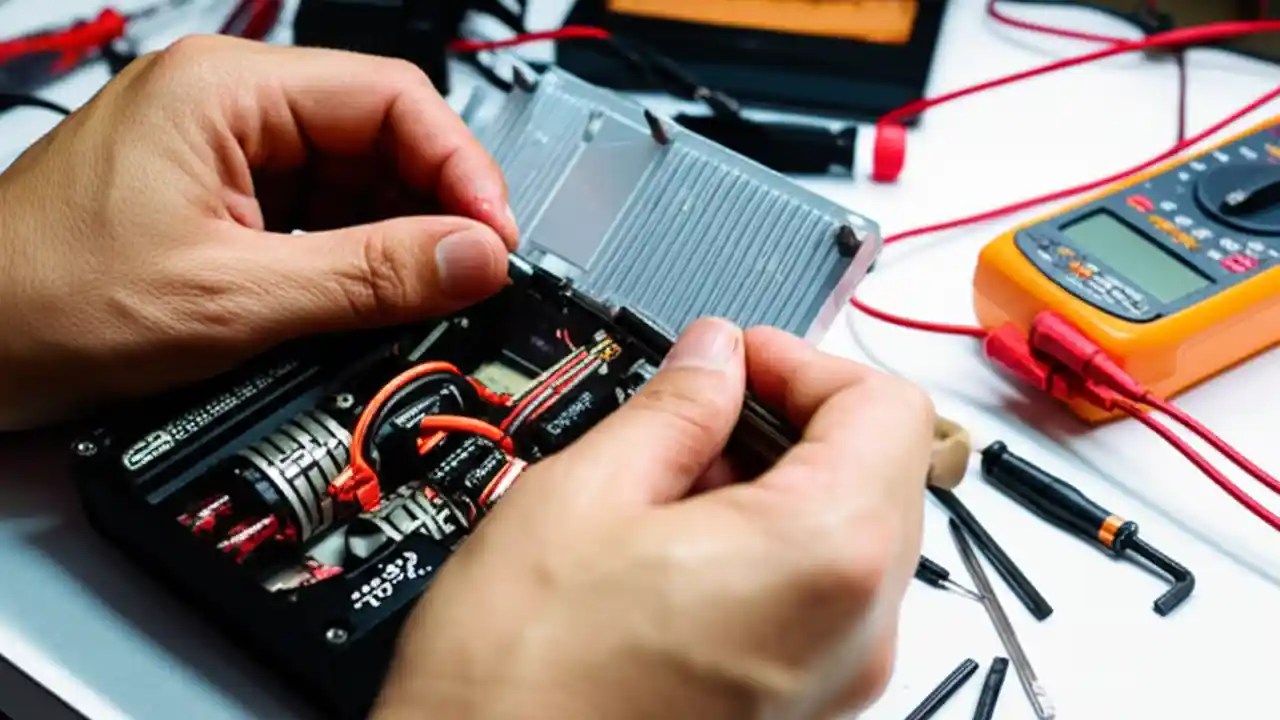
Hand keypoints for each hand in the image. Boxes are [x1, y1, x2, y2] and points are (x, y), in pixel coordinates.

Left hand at [0, 37, 517, 429]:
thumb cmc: (42, 301)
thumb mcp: (234, 298)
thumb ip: (370, 277)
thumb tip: (474, 259)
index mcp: (225, 89)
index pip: (391, 98)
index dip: (459, 169)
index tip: (493, 238)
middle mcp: (226, 105)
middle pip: (378, 137)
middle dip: (431, 209)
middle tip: (466, 278)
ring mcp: (220, 152)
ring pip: (351, 180)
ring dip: (392, 240)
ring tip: (413, 301)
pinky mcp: (216, 199)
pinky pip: (314, 214)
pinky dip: (349, 257)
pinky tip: (362, 301)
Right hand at [373, 319, 934, 719]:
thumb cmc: (521, 686)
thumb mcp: (584, 497)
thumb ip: (674, 407)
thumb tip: (712, 358)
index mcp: (824, 557)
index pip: (886, 408)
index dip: (805, 362)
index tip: (735, 361)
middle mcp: (857, 631)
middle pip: (880, 471)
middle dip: (791, 421)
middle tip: (695, 415)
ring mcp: (834, 682)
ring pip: (848, 535)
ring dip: (774, 487)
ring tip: (667, 492)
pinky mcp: (800, 711)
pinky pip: (818, 599)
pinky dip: (766, 552)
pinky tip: (673, 553)